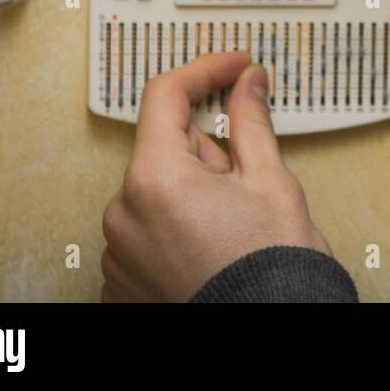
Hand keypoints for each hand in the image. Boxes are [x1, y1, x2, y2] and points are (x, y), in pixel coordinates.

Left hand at [101, 51, 332, 301]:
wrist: (269, 324)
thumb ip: (250, 121)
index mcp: (154, 179)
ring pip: (156, 193)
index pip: (166, 96)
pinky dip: (175, 229)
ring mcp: (119, 253)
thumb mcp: (269, 180)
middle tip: (246, 178)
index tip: (232, 67)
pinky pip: (147, 233)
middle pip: (163, 149)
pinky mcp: (122, 283)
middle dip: (204, 151)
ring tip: (231, 223)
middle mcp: (123, 214)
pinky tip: (210, 245)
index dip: (206, 71)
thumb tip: (246, 84)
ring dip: (189, 192)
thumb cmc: (270, 271)